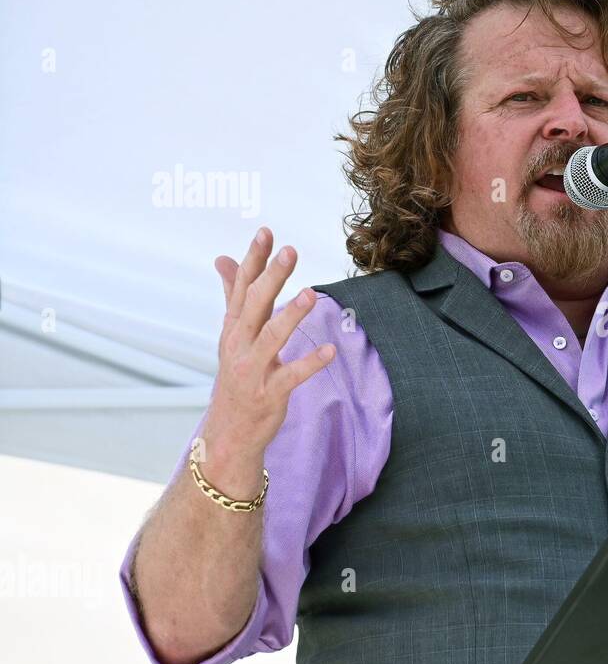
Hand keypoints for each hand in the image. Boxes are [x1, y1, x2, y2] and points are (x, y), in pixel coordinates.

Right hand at [204, 227, 334, 465]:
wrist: (229, 431)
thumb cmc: (237, 376)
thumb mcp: (232, 335)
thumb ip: (233, 296)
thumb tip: (223, 258)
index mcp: (234, 328)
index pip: (243, 287)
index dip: (254, 259)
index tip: (266, 232)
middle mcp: (239, 345)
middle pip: (255, 305)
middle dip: (271, 277)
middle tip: (290, 251)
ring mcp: (253, 370)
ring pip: (271, 337)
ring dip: (291, 315)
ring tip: (310, 294)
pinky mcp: (269, 393)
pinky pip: (292, 376)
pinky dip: (310, 363)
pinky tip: (329, 351)